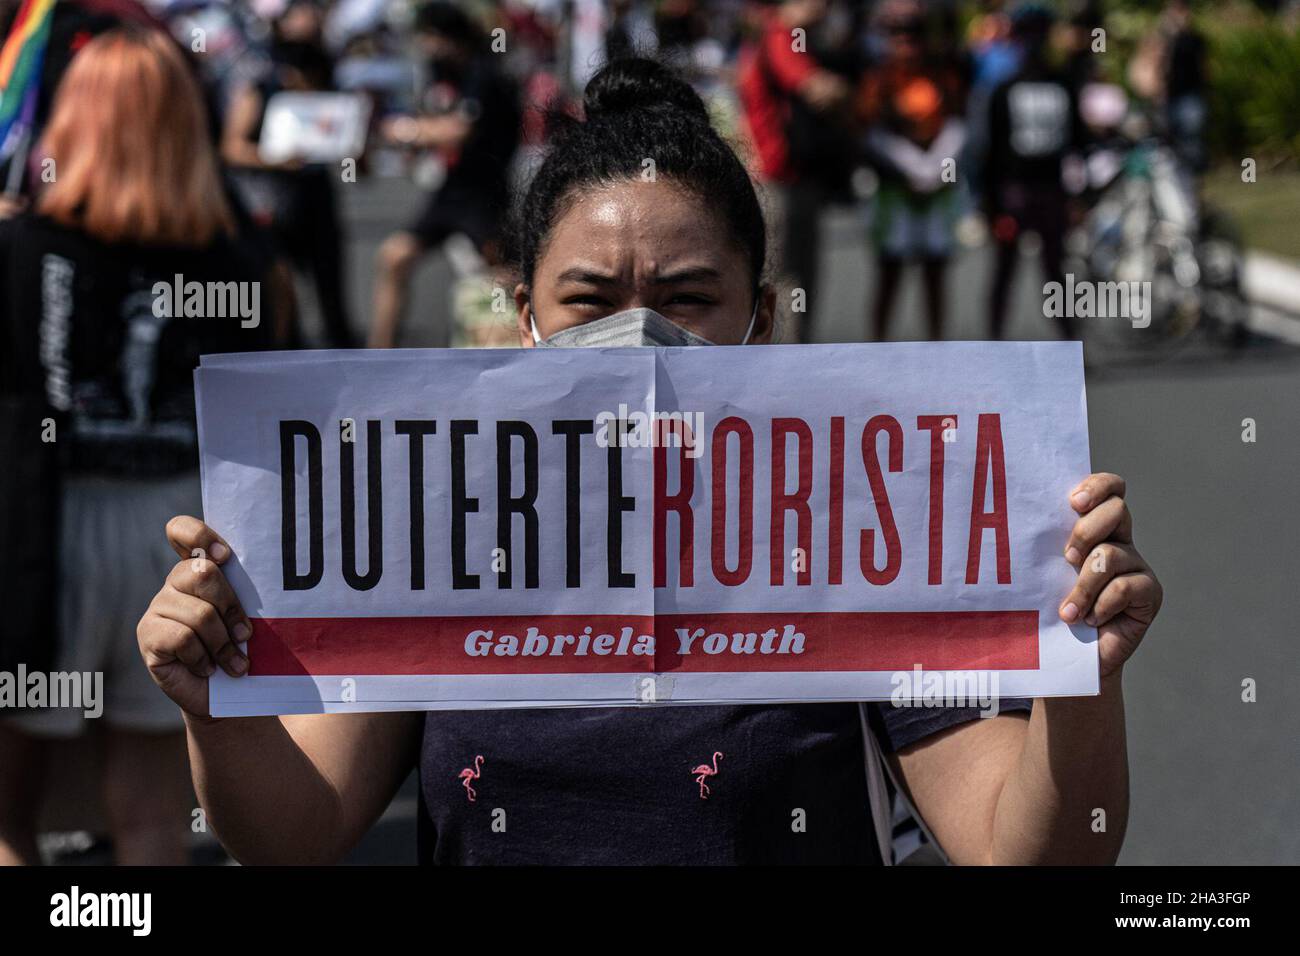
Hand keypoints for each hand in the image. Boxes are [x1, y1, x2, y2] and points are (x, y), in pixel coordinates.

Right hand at [136, 516, 252, 717]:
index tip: (225, 555)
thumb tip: (276, 581)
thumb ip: (250, 593)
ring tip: (235, 664)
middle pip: (202, 573)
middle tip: (246, 635)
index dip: (199, 535)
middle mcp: (175, 582)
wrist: (229, 696)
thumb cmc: (246, 650)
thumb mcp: (252, 617)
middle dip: (231, 606)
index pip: (182, 531)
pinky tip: (208, 669)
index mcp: (200, 568)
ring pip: (198, 613)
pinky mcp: (148, 635)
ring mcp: (158, 607)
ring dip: (223, 644)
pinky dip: (203, 658)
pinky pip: (182, 638)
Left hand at [1058, 473, 1162, 677]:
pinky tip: (1089, 621)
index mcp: (1096, 528)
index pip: (1110, 488)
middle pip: (1117, 510)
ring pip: (1110, 555)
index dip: (1097, 486)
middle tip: (1066, 558)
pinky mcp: (1149, 593)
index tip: (1073, 502)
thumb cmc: (1049, 610)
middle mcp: (1120, 541)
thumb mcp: (1043, 574)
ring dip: (1082, 586)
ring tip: (1067, 612)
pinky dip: (1100, 605)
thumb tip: (1019, 524)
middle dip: (1085, 531)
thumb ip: (1043, 548)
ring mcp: (1137, 566)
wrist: (1071, 657)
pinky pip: (1125, 587)